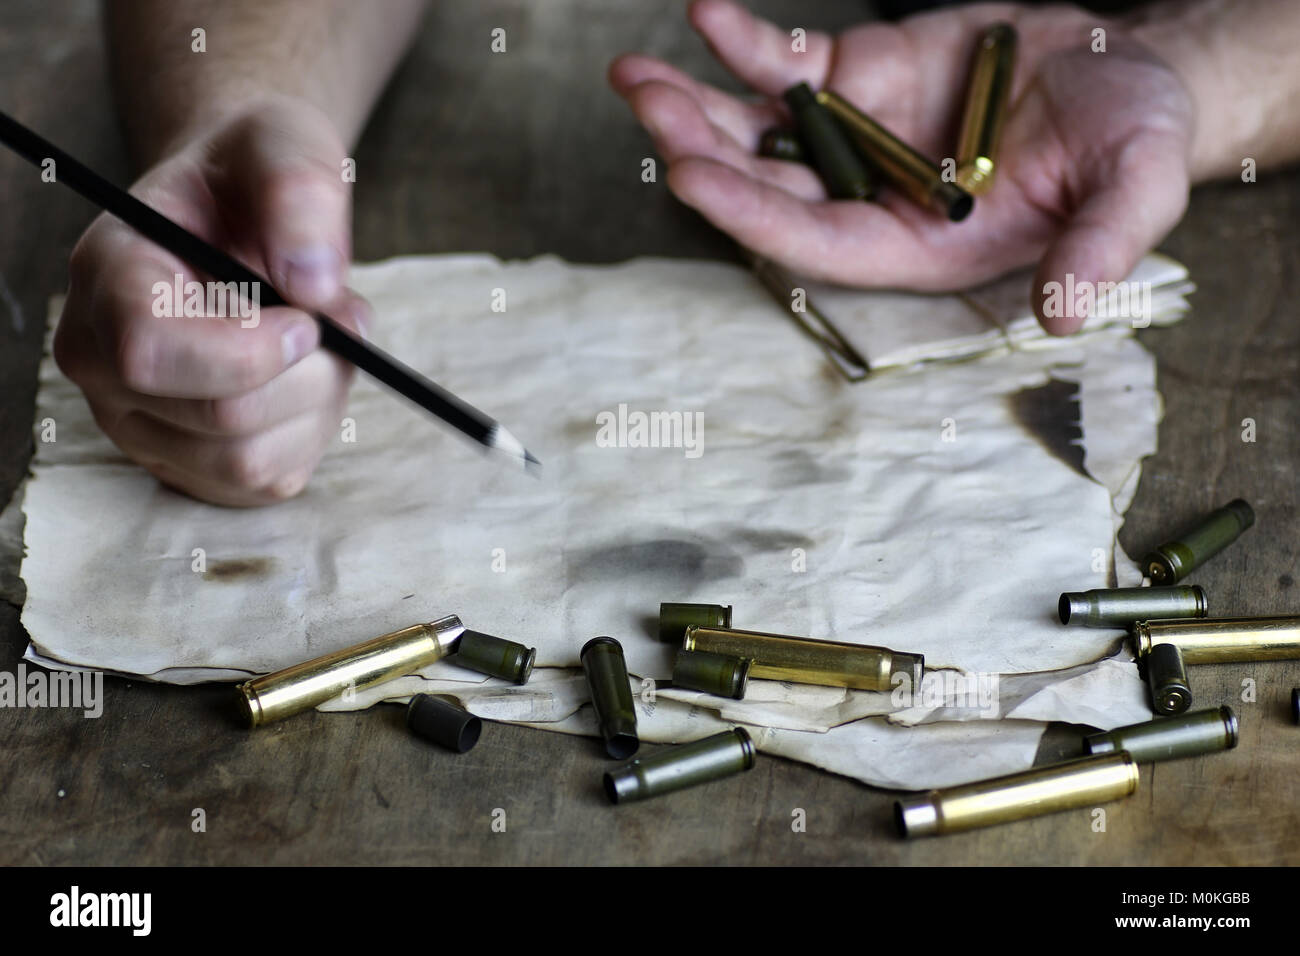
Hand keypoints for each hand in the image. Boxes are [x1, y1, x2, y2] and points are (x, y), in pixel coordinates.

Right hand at [54, 97, 368, 505]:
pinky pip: (267, 482)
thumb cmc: (253, 177)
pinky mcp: (189, 462)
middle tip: (340, 316)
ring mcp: (140, 421)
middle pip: (221, 418)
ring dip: (317, 403)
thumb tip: (315, 284)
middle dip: (310, 374)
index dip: (249, 350)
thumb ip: (298, 190)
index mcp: (107, 275)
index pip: (150, 351)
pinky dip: (311, 431)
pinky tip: (307, 378)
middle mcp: (102, 360)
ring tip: (324, 340)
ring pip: (250, 462)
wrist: (242, 208)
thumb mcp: (283, 144)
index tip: (309, 317)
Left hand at [609, 0, 1194, 332]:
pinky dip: (745, 41)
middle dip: (702, 154)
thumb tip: (1066, 317)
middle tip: (652, 112)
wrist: (1121, 71)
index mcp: (916, 246)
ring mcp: (854, 138)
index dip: (754, 214)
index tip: (690, 179)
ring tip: (637, 76)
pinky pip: (788, 63)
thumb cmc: (1129, 141)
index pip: (819, 241)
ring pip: (758, 131)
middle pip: (768, 188)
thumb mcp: (1132, 189)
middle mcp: (869, 200)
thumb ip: (1098, 249)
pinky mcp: (857, 78)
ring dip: (696, 106)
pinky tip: (707, 15)